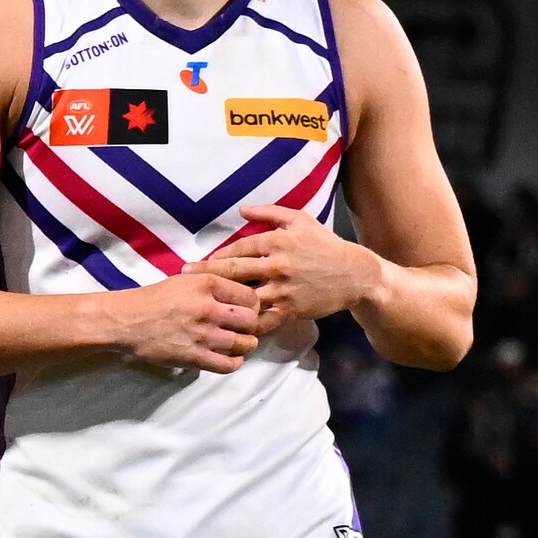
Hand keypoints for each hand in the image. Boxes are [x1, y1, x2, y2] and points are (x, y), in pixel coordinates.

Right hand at [107, 261, 268, 373]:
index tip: (246, 311)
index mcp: (208, 285)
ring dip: (244, 345)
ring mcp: (202, 334)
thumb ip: (214, 284)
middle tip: (242, 328)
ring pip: (244, 344)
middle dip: (250, 326)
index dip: (253, 306)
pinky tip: (229, 358)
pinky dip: (234, 363)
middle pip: (251, 321)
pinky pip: (228, 365)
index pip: (250, 297)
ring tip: (237, 344)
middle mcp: (208, 308)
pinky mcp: (193, 356)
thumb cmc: (155, 298)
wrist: (126, 320)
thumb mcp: (186, 280)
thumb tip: (240, 293)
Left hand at [202, 208, 381, 333]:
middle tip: (183, 279)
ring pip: (246, 297)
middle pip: (234, 271)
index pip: (238, 248)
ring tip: (200, 305)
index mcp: (277, 241)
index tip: (197, 264)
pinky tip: (229, 328)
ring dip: (222, 301)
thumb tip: (242, 210)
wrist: (354, 274)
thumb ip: (270, 213)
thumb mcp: (300, 220)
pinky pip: (265, 319)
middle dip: (206, 275)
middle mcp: (278, 265)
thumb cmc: (324, 245)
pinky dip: (247, 324)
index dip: (216, 256)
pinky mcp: (292, 309)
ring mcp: (284, 289)